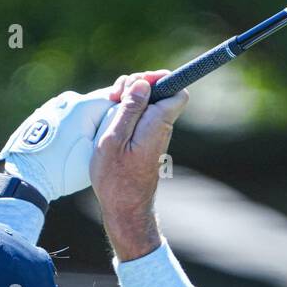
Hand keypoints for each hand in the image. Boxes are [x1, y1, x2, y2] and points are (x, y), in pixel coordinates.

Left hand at [0, 83, 124, 203]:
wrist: (23, 175)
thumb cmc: (62, 169)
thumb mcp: (95, 155)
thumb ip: (112, 133)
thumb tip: (123, 121)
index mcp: (83, 105)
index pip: (114, 100)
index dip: (126, 113)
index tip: (131, 128)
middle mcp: (67, 99)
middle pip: (97, 103)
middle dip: (107, 118)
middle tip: (115, 139)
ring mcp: (52, 105)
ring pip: (81, 110)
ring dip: (90, 123)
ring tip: (92, 144)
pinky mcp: (42, 115)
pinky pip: (66, 116)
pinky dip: (74, 126)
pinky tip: (73, 143)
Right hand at [90, 71, 189, 260]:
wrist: (125, 208)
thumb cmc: (116, 178)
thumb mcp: (114, 139)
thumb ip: (129, 109)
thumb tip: (143, 83)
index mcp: (157, 123)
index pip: (177, 89)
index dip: (158, 78)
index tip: (137, 83)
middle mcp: (161, 127)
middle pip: (159, 91)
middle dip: (137, 85)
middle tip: (114, 95)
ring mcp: (155, 134)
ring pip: (148, 103)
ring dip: (129, 98)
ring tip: (110, 104)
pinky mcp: (147, 141)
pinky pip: (142, 116)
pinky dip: (128, 112)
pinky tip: (113, 120)